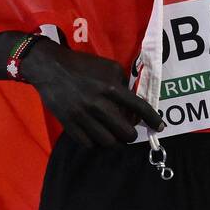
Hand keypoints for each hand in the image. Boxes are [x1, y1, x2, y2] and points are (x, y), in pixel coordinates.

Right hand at [24, 45, 163, 147]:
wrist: (50, 67)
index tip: (159, 127)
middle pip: (125, 132)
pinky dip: (96, 143)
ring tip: (113, 134)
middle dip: (131, 134)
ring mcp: (82, 116)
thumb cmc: (83, 66)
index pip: (138, 107)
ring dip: (114, 141)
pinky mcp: (69, 124)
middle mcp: (98, 104)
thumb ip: (123, 84)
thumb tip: (133, 105)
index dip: (152, 119)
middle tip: (128, 131)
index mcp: (110, 87)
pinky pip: (89, 144)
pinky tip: (97, 135)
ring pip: (108, 142)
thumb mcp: (109, 67)